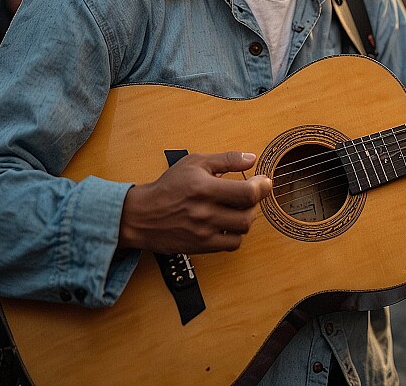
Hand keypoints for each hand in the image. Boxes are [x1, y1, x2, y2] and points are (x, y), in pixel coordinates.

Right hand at [118, 151, 271, 253]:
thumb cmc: (169, 186)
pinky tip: (229, 222)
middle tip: (250, 194)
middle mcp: (205, 213)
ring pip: (242, 230)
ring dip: (246, 217)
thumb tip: (251, 158)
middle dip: (255, 202)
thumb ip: (226, 159)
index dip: (262, 187)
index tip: (264, 182)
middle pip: (248, 214)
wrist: (142, 215)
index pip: (246, 193)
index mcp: (204, 189)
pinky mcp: (201, 247)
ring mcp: (203, 233)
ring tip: (239, 207)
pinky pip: (231, 244)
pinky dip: (236, 233)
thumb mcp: (195, 162)